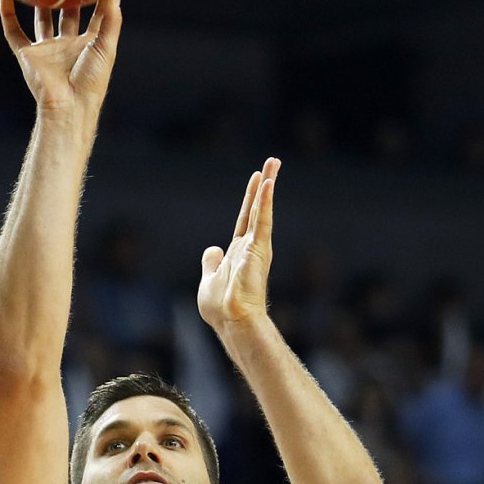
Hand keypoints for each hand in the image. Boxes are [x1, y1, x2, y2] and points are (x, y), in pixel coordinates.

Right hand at [0, 0, 121, 124]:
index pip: (95, 16)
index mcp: (88, 44)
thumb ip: (111, 20)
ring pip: (41, 20)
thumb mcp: (106, 47)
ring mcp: (46, 49)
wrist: (68, 104)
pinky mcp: (27, 55)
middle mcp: (67, 44)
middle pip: (66, 14)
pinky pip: (13, 33)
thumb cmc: (91, 81)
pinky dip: (7, 15)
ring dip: (39, 2)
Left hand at [198, 158, 280, 333]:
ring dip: (267, 185)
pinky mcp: (258, 250)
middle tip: (273, 161)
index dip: (250, 199)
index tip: (258, 180)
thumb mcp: (209, 280)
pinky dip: (265, 202)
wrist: (232, 321)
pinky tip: (268, 183)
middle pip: (256, 209)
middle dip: (265, 184)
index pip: (244, 219)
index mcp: (239, 252)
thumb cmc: (222, 308)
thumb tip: (213, 249)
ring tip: (274, 162)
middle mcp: (251, 246)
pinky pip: (262, 221)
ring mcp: (256, 247)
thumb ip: (211, 263)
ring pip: (261, 210)